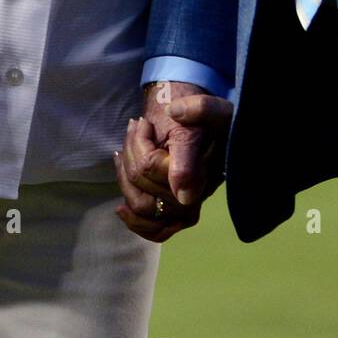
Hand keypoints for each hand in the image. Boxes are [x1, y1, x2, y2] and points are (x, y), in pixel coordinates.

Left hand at [114, 81, 232, 242]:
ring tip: (124, 152)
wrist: (215, 134)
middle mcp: (196, 194)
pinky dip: (136, 223)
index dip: (138, 143)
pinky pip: (156, 231)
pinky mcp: (182, 216)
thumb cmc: (209, 119)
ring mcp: (188, 209)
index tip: (142, 123)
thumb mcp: (208, 105)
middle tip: (135, 127)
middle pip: (141, 181)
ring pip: (141, 206)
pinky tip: (121, 208)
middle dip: (130, 150)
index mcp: (201, 165)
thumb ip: (199, 108)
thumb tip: (175, 113)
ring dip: (124, 178)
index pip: (150, 165)